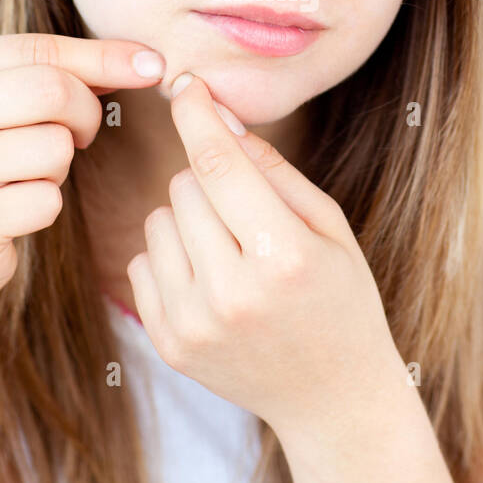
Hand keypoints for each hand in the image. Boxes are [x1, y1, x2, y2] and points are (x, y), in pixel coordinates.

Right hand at [0, 32, 165, 316]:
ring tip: (28, 174)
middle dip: (85, 113)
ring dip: (61, 164)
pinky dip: (47, 204)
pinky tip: (15, 210)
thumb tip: (147, 60)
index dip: (101, 57)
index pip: (35, 48)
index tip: (152, 64)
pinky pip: (48, 199)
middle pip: (50, 91)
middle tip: (79, 134)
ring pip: (56, 146)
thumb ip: (60, 70)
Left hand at [126, 73, 400, 439]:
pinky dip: (171, 259)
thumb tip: (218, 118)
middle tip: (246, 214)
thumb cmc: (341, 297)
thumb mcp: (330, 226)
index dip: (197, 117)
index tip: (186, 85)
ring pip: (157, 220)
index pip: (220, 166)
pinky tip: (211, 281)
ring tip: (230, 251)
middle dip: (209, 182)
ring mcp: (196, 325)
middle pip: (184, 187)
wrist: (333, 397)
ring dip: (186, 220)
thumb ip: (272, 170)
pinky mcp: (170, 345)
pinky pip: (142, 262)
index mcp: (284, 257)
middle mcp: (234, 293)